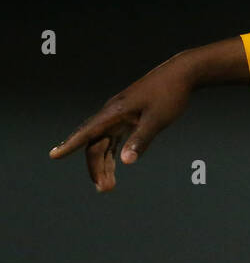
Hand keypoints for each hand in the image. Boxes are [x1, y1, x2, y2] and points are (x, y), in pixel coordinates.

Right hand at [48, 52, 197, 191]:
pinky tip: (116, 165)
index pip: (87, 132)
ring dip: (104, 163)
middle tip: (104, 189)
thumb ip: (141, 140)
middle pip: (95, 143)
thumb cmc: (170, 95)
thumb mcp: (157, 120)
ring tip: (108, 186)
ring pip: (104, 142)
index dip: (70, 145)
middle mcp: (112, 113)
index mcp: (115, 112)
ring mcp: (120, 115)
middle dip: (96, 167)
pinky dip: (113, 153)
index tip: (54, 155)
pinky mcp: (129, 116)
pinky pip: (114, 138)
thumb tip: (126, 162)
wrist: (182, 73)